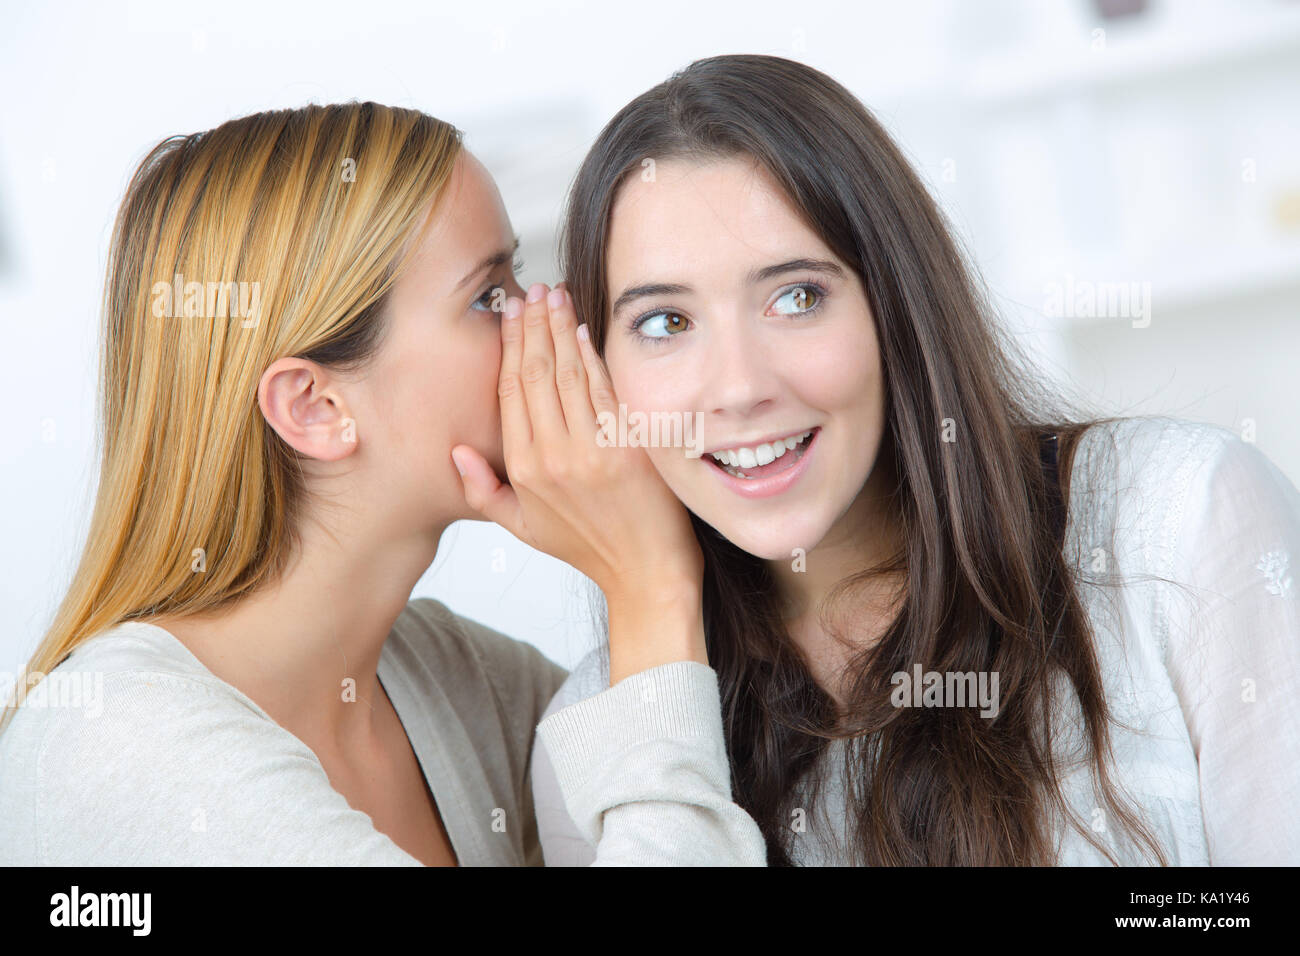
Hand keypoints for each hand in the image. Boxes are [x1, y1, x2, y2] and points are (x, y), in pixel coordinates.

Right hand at [451, 282, 703, 622]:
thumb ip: (483, 490)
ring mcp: (592, 450)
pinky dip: (592, 356)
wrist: (645, 572)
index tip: (511, 315)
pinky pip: (603, 390)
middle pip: (535, 374)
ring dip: (559, 329)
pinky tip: (584, 331)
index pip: (510, 392)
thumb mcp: (523, 528)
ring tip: (555, 296)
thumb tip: (455, 450)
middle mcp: (553, 457)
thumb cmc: (589, 547)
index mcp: (524, 470)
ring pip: (567, 374)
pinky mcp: (627, 447)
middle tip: (533, 290)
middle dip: (532, 325)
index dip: (509, 347)